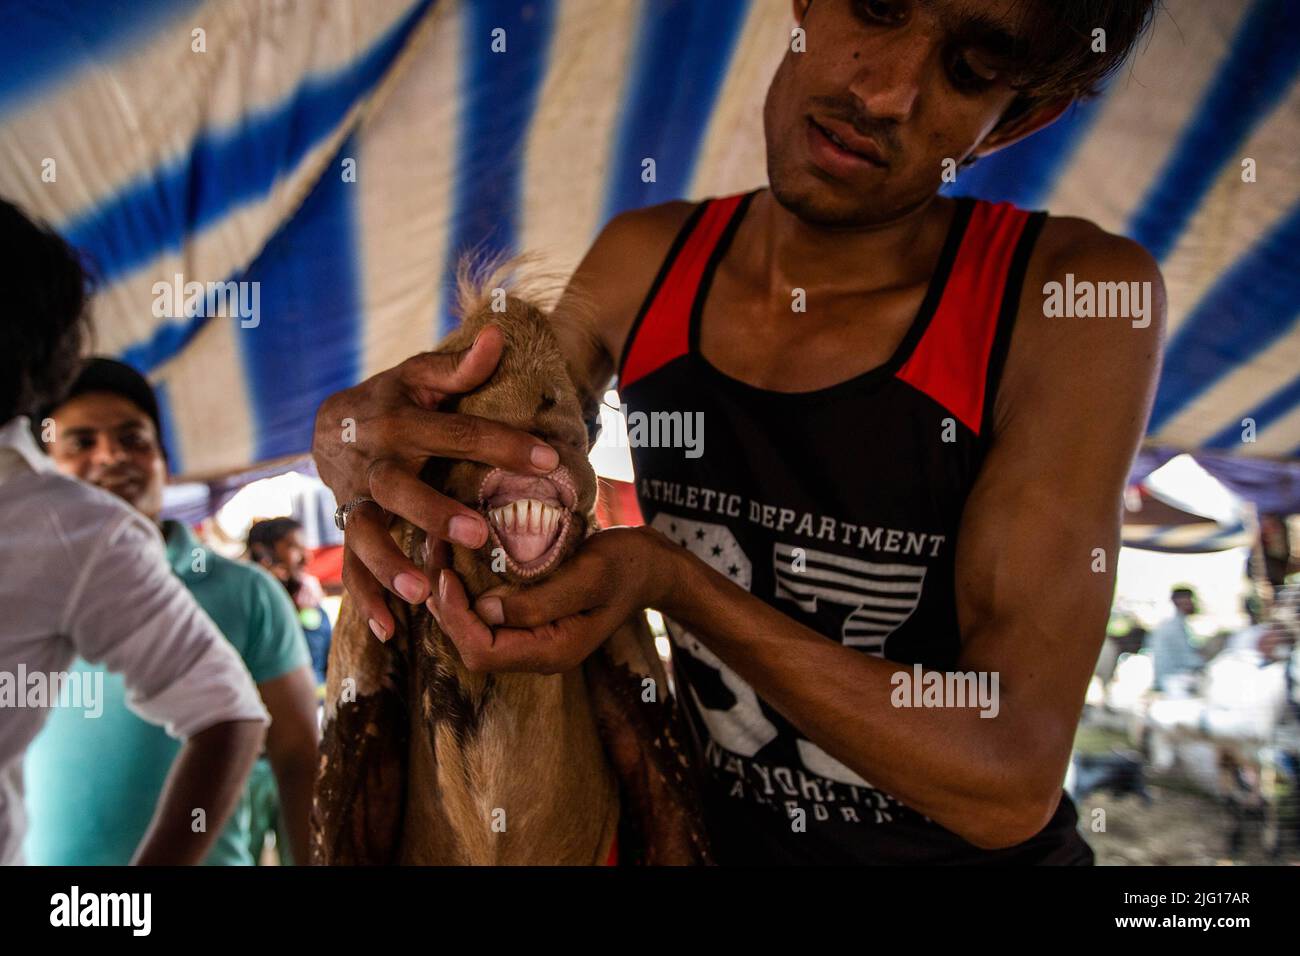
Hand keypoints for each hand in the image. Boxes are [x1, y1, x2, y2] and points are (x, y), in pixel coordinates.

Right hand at [312, 326, 560, 638]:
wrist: (329, 423)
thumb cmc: (394, 398)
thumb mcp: (420, 375)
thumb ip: (459, 368)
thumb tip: (496, 336)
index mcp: (401, 421)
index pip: (457, 432)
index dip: (503, 443)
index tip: (549, 459)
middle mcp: (376, 463)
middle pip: (399, 488)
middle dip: (434, 511)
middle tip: (478, 532)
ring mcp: (356, 500)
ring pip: (366, 533)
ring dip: (390, 563)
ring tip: (421, 591)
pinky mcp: (347, 527)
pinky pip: (352, 567)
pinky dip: (366, 600)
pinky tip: (390, 629)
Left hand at [429, 526, 677, 673]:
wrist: (651, 565)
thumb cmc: (626, 565)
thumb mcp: (588, 575)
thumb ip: (540, 601)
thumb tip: (484, 612)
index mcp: (553, 652)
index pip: (483, 651)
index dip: (456, 617)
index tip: (447, 574)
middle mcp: (538, 655)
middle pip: (470, 647)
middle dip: (445, 606)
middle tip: (433, 557)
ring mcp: (534, 641)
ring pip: (472, 634)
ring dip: (449, 600)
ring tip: (436, 557)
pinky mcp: (530, 623)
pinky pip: (484, 620)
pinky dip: (464, 595)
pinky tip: (454, 567)